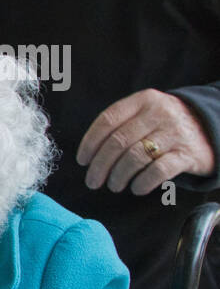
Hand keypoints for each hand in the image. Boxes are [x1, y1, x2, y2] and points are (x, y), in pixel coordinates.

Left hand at [77, 90, 216, 194]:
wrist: (212, 127)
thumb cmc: (166, 125)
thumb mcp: (146, 113)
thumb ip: (121, 124)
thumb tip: (90, 154)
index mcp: (144, 100)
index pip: (108, 120)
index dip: (89, 143)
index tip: (82, 160)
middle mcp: (159, 113)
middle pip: (118, 142)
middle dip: (100, 166)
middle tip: (93, 181)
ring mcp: (175, 132)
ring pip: (135, 157)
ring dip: (118, 176)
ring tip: (114, 185)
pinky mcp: (188, 154)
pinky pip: (158, 171)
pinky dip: (142, 182)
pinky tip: (136, 188)